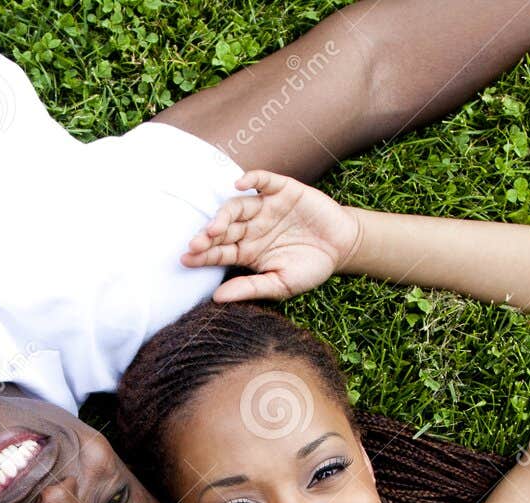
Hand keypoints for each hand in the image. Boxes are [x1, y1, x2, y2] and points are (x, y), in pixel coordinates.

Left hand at [181, 169, 362, 301]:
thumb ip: (251, 289)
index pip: (219, 251)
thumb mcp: (281, 284)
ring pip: (238, 206)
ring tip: (215, 227)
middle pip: (224, 228)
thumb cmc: (310, 268)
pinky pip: (263, 180)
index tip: (186, 260)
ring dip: (224, 215)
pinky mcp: (283, 190)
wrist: (343, 247)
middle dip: (208, 236)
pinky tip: (239, 184)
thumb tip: (217, 298)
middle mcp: (251, 227)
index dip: (202, 255)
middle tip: (196, 244)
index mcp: (247, 250)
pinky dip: (251, 179)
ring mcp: (266, 207)